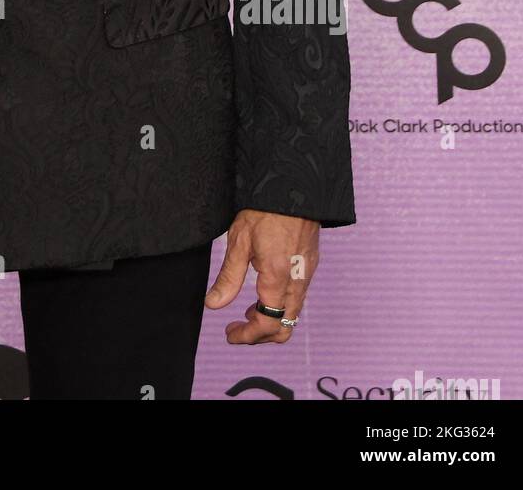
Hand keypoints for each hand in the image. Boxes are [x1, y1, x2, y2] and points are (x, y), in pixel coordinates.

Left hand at [204, 208, 319, 343]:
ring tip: (247, 311)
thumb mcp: (239, 242)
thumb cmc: (264, 210)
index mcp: (278, 279)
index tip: (230, 334)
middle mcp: (297, 281)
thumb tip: (213, 304)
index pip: (267, 325)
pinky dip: (280, 306)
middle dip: (260, 335)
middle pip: (284, 327)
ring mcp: (307, 273)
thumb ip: (228, 277)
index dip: (247, 336)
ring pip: (293, 314)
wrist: (293, 185)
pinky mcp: (309, 264)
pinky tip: (263, 293)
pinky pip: (298, 297)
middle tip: (237, 327)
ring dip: (270, 320)